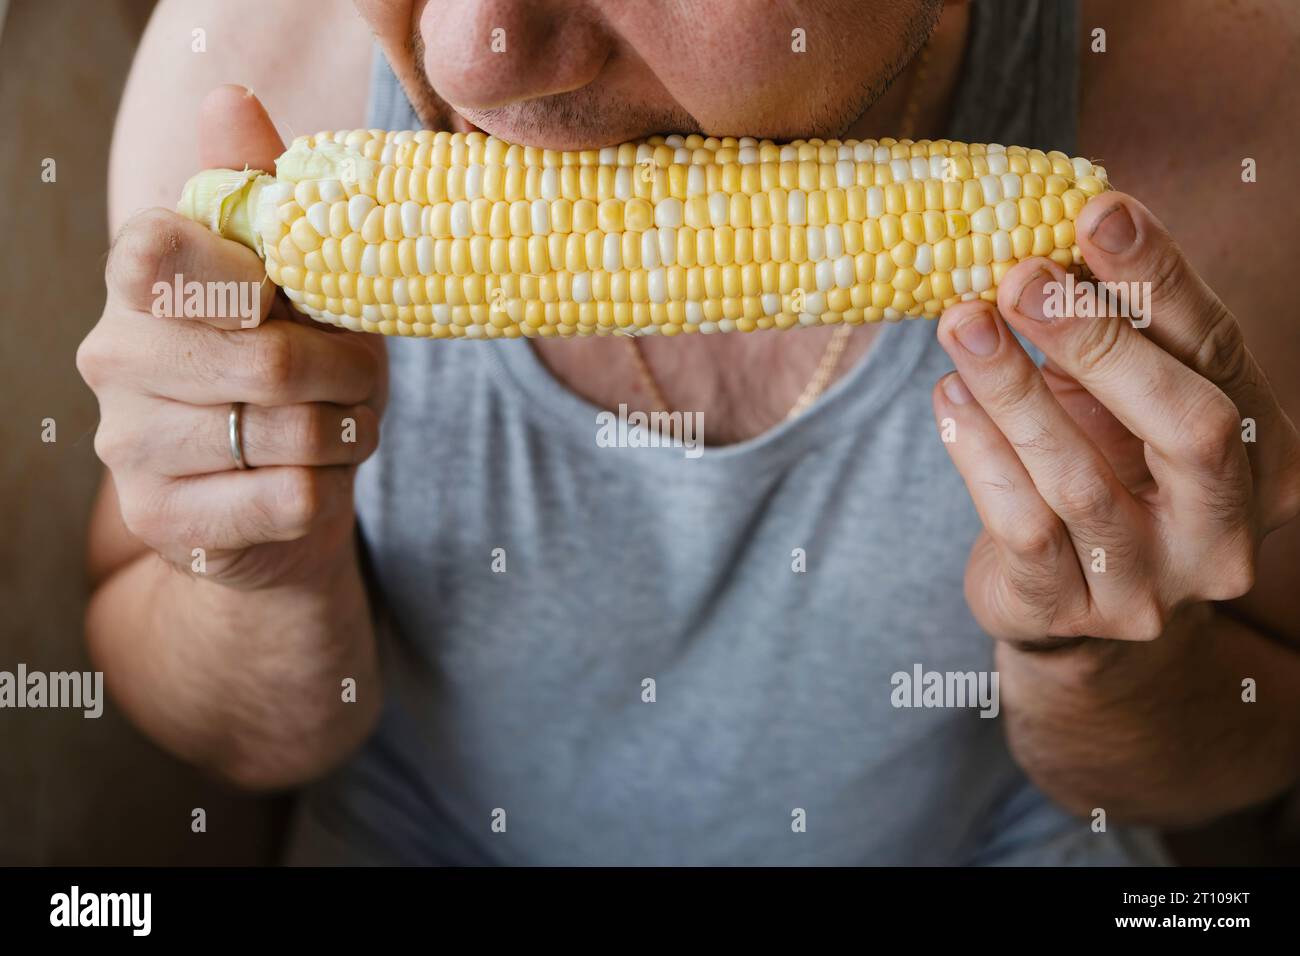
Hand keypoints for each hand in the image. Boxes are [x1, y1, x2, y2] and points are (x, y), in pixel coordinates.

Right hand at [77, 86, 385, 589]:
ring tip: (340, 426)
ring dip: (349, 431)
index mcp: (139, 280)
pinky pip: (292, 496)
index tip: (285, 300)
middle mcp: (114, 358)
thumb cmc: (294, 368)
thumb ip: (265, 193)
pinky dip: (333, 486)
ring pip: (291, 433)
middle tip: (359, 380)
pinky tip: (316, 478)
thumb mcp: (297, 279)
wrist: (279, 498)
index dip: (253, 281)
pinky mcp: (166, 520)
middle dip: (349, 374)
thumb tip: (228, 100)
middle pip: (269, 360)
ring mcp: (130, 446)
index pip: (165, 256)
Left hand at [933, 191, 1299, 644]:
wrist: (1070, 605)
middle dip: (1099, 341)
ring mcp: (1152, 584)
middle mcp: (1226, 528)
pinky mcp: (1071, 612)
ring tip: (961, 323)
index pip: (1219, 351)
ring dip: (1014, 390)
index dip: (1160, 279)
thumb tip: (1050, 231)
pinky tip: (949, 396)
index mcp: (1261, 454)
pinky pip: (1020, 526)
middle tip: (1019, 277)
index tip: (1099, 212)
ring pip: (1081, 479)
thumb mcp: (1121, 401)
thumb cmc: (1102, 473)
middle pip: (1186, 424)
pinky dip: (978, 452)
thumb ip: (1111, 333)